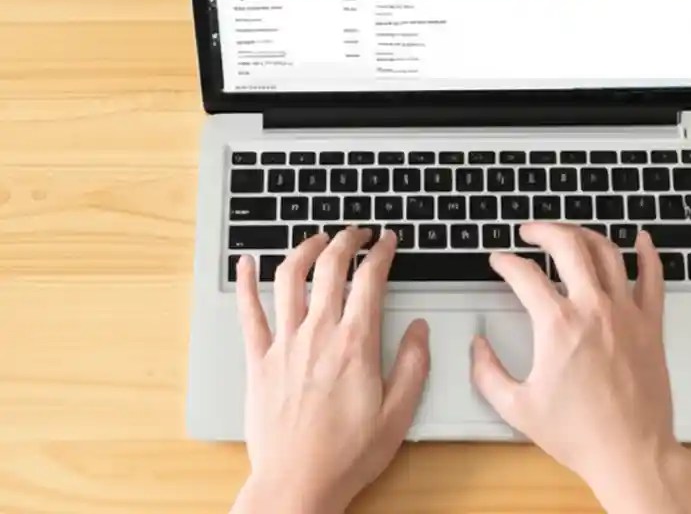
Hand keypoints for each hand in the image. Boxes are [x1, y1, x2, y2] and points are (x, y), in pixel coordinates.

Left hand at [232, 228, 429, 513]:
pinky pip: (248, 311)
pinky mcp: (258, 360)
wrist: (297, 483)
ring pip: (289, 278)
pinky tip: (245, 261)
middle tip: (356, 232)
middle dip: (346, 240)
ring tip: (316, 239)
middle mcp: (318, 334)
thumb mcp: (399, 413)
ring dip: (304, 249)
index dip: (382, 252)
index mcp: (356, 344)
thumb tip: (420, 328)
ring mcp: (284, 344)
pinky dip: (245, 281)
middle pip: (330, 267)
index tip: (388, 241)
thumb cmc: (348, 454)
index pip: (370, 280)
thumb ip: (414, 365)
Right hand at [471, 223, 690, 513]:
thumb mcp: (517, 407)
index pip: (525, 275)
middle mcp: (594, 310)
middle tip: (530, 231)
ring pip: (608, 253)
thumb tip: (478, 347)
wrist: (630, 452)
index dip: (505, 262)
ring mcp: (626, 313)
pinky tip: (641, 239)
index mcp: (558, 326)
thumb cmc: (579, 434)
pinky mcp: (651, 325)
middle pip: (569, 246)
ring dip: (585, 234)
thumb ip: (487, 372)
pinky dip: (648, 254)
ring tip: (569, 233)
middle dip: (544, 230)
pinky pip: (653, 278)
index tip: (499, 261)